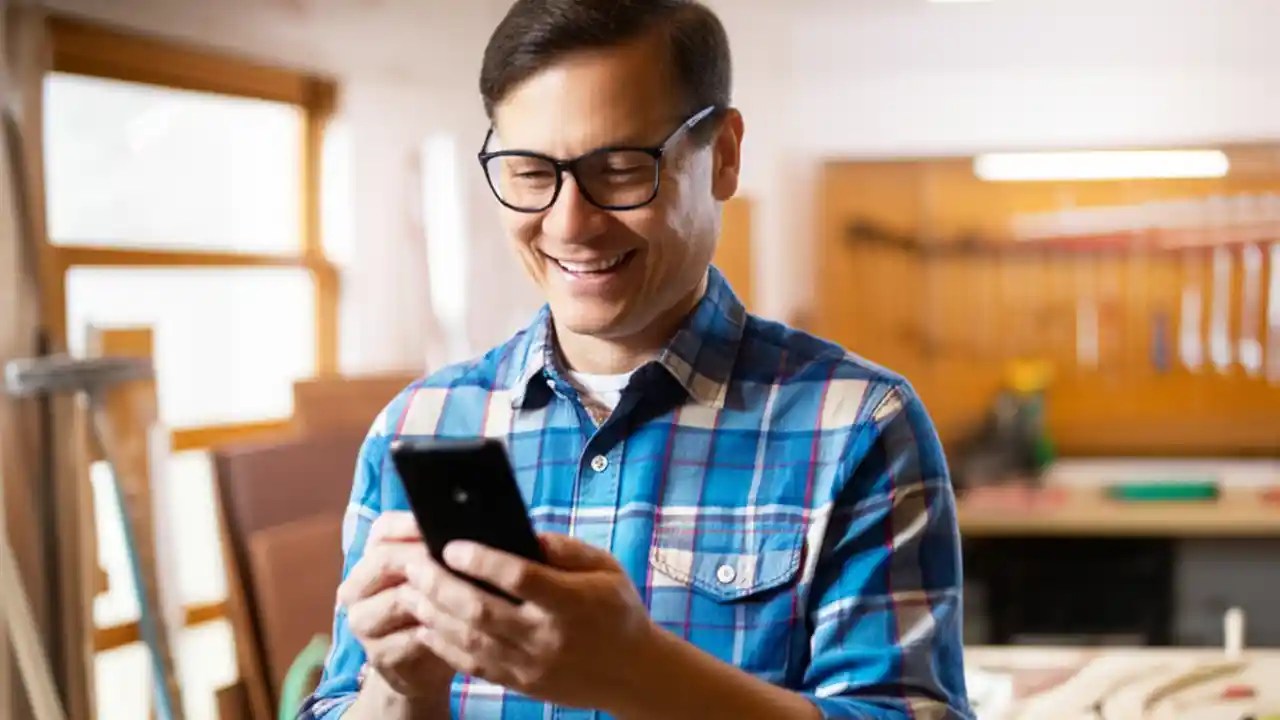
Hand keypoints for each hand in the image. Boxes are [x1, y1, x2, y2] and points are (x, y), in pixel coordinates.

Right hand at [336, 512, 453, 699]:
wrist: (428, 661)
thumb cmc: (442, 605)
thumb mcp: (443, 571)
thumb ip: (445, 548)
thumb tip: (468, 521)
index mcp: (372, 555)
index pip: (384, 528)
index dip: (415, 525)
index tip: (452, 527)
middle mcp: (357, 585)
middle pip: (385, 559)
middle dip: (427, 559)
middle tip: (463, 561)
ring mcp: (362, 621)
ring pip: (398, 599)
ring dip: (435, 597)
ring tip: (468, 595)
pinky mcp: (376, 653)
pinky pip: (408, 637)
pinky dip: (436, 632)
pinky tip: (459, 629)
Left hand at [405, 533, 655, 711]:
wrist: (634, 673)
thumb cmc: (618, 610)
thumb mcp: (606, 568)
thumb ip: (566, 548)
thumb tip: (522, 533)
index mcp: (573, 602)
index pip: (519, 578)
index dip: (482, 560)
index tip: (452, 544)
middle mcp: (549, 636)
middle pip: (482, 610)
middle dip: (441, 585)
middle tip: (414, 563)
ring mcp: (532, 665)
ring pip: (470, 640)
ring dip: (434, 614)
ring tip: (412, 590)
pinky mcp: (522, 685)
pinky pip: (474, 666)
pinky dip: (444, 646)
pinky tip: (426, 625)